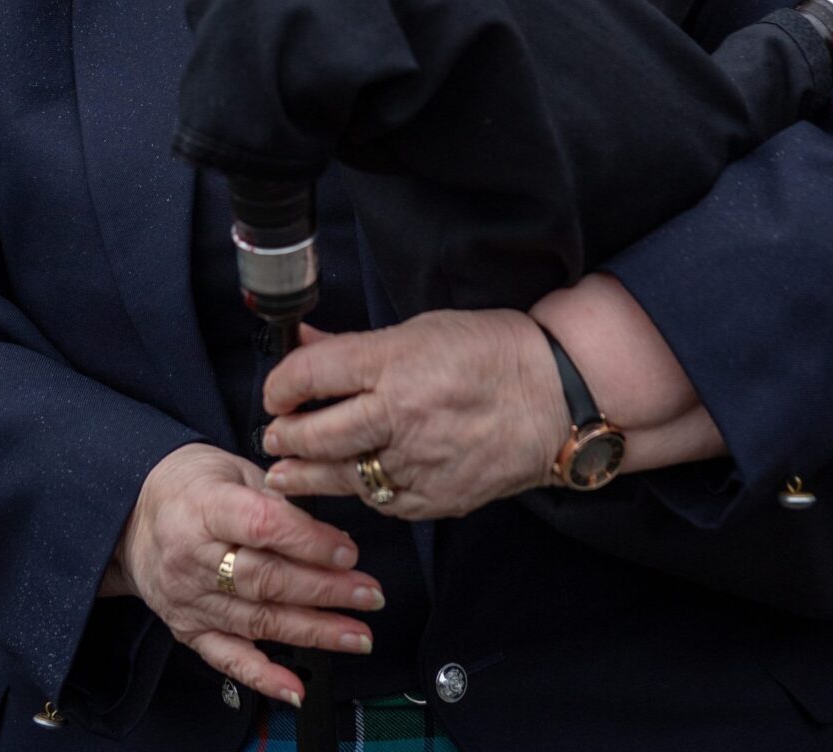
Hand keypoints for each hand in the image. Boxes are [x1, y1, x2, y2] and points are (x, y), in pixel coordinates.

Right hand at [106, 444, 384, 704]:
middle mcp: (193, 559)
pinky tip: (298, 687)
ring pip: (258, 621)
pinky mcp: (189, 630)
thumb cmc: (191, 485)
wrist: (132, 515)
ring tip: (357, 635)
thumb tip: (330, 532)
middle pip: (267, 580)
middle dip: (325, 591)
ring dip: (314, 632)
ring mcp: (190, 600)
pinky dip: (265, 677)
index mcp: (205, 508)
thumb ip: (278, 498)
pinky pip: (229, 659)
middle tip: (368, 595)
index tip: (348, 551)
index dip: (309, 541)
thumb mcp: (234, 469)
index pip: (263, 527)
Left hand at [262, 311, 567, 519]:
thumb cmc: (494, 352)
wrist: (559, 397)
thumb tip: (304, 342)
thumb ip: (357, 345)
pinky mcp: (435, 498)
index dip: (280, 385)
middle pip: (315, 433)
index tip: (275, 392)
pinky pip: (381, 502)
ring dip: (305, 474)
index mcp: (395, 361)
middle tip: (273, 435)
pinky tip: (349, 484)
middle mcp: (400, 413)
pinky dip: (361, 493)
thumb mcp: (423, 330)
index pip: (311, 375)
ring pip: (341, 477)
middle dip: (283, 436)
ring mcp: (418, 461)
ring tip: (285, 473)